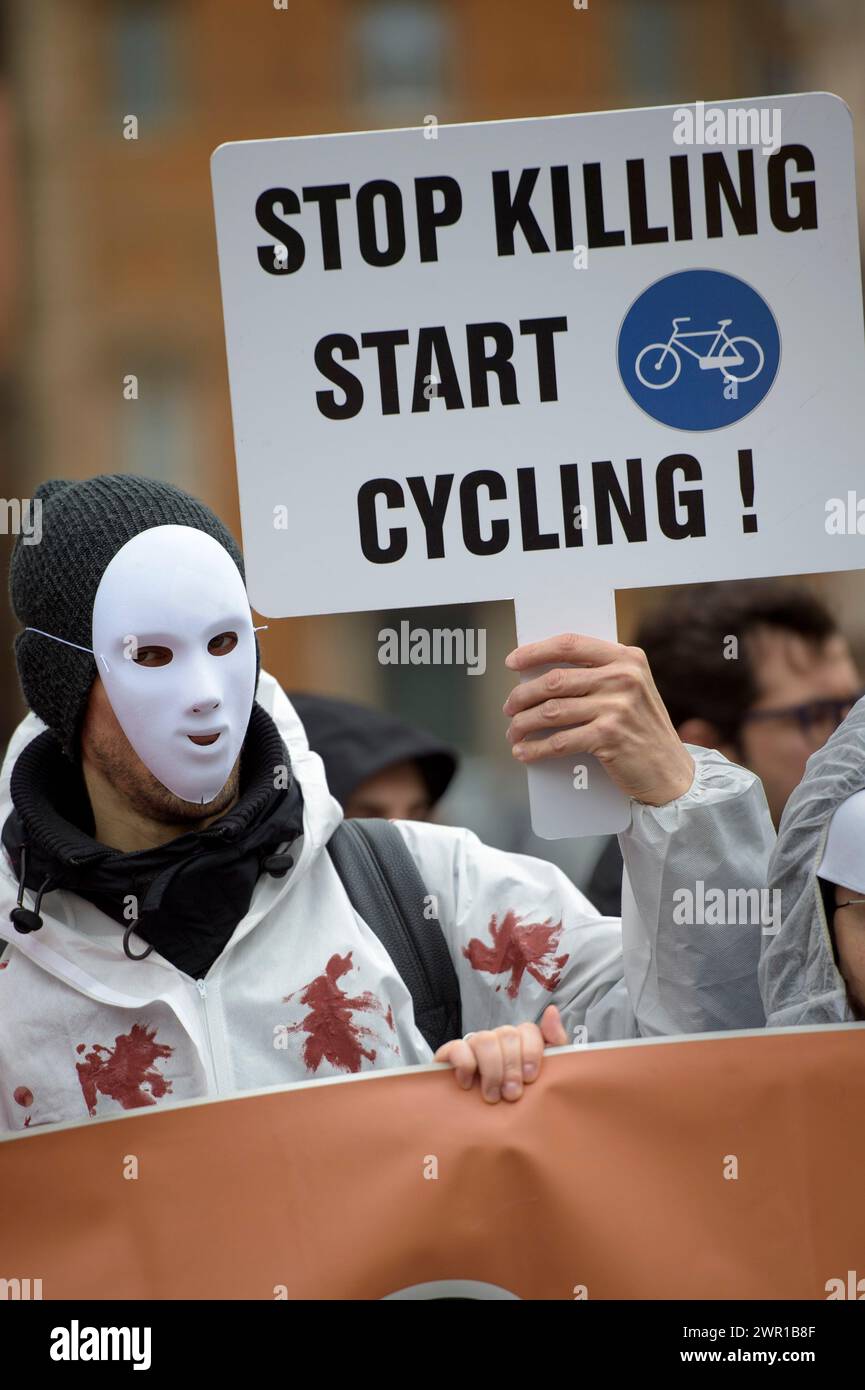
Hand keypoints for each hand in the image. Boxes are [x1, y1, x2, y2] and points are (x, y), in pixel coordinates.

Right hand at [434, 1004, 568, 1101]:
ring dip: (491, 1070)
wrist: (479, 1124)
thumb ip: (553, 1045)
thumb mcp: (541, 1077)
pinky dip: (465, 1065)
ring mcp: (473, 1044)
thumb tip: (552, 1010)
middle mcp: (497, 1039)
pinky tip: (468, 1085)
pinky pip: (457, 1047)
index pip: (528, 1029)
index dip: (531, 1052)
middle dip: (511, 1067)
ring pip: (485, 1040)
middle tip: (511, 1095)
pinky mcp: (450, 1054)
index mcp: (519, 1042)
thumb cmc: (514, 1098)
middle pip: (507, 1034)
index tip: (530, 1078)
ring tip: (492, 1097)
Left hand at [502, 632, 694, 805]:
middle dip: (523, 696)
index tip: (513, 661)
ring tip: (514, 731)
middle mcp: (623, 677)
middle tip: (510, 707)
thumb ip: (598, 676)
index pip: (571, 644)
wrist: (671, 772)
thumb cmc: (643, 730)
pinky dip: (536, 749)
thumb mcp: (630, 690)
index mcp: (626, 658)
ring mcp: (617, 706)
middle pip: (554, 680)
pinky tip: (524, 752)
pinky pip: (559, 741)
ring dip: (524, 723)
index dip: (536, 651)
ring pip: (552, 711)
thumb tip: (540, 675)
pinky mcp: (609, 736)